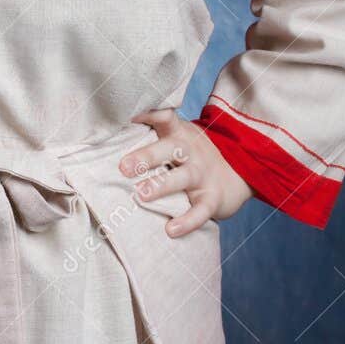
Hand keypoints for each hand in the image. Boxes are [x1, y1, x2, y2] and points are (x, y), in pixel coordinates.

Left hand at [118, 107, 253, 236]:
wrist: (238, 173)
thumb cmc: (191, 156)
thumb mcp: (176, 138)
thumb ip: (150, 136)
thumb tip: (105, 135)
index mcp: (178, 133)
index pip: (165, 117)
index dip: (149, 114)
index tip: (129, 116)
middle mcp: (191, 151)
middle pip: (170, 149)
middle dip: (147, 156)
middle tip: (123, 167)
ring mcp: (202, 174)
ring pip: (183, 177)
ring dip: (162, 185)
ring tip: (141, 195)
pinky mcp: (212, 198)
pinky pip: (201, 211)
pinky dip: (187, 221)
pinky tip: (170, 229)